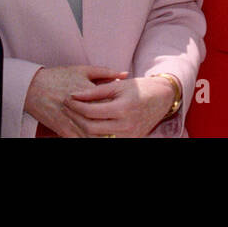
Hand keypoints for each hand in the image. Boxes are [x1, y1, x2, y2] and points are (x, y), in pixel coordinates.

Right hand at [24, 65, 127, 137]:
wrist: (33, 88)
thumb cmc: (59, 76)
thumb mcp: (82, 70)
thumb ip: (105, 72)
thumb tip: (125, 74)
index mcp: (85, 90)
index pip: (108, 103)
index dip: (119, 108)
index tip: (128, 109)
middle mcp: (78, 107)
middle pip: (102, 120)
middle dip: (114, 124)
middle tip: (124, 124)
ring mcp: (70, 120)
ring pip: (92, 134)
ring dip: (104, 134)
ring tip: (114, 131)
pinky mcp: (63, 130)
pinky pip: (80, 140)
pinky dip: (90, 140)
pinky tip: (98, 136)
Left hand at [63, 74, 177, 137]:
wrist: (161, 98)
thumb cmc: (139, 88)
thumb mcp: (117, 85)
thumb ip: (95, 91)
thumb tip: (73, 95)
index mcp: (123, 109)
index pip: (91, 112)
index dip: (75, 106)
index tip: (66, 99)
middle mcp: (126, 126)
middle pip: (91, 129)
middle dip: (75, 118)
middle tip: (66, 108)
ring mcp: (128, 136)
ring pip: (96, 138)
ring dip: (82, 129)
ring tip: (73, 116)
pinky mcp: (130, 141)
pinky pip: (106, 140)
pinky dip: (94, 134)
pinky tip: (86, 125)